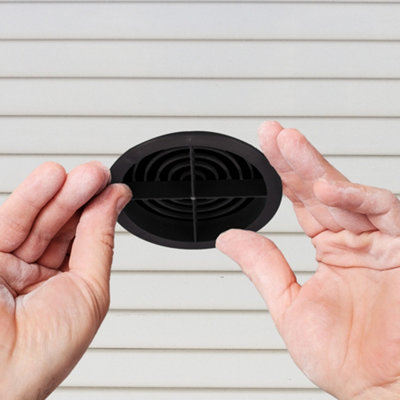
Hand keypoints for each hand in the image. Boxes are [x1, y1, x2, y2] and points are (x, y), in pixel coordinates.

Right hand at [0, 161, 131, 398]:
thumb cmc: (42, 354)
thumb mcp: (89, 290)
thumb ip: (98, 242)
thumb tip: (114, 203)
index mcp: (64, 286)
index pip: (83, 239)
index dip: (98, 213)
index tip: (112, 190)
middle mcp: (35, 274)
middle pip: (62, 225)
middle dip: (83, 197)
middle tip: (99, 175)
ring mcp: (8, 263)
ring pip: (38, 219)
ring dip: (62, 193)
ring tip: (85, 175)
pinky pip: (12, 221)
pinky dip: (33, 198)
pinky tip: (53, 179)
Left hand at [216, 121, 399, 399]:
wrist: (386, 392)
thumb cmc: (348, 360)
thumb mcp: (290, 304)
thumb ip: (263, 266)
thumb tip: (230, 239)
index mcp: (333, 252)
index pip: (304, 203)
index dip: (285, 177)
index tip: (265, 153)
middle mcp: (357, 241)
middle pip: (323, 189)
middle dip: (297, 160)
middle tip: (273, 135)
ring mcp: (382, 242)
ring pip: (348, 192)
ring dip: (318, 167)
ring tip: (288, 145)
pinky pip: (384, 212)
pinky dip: (356, 198)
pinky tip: (326, 188)